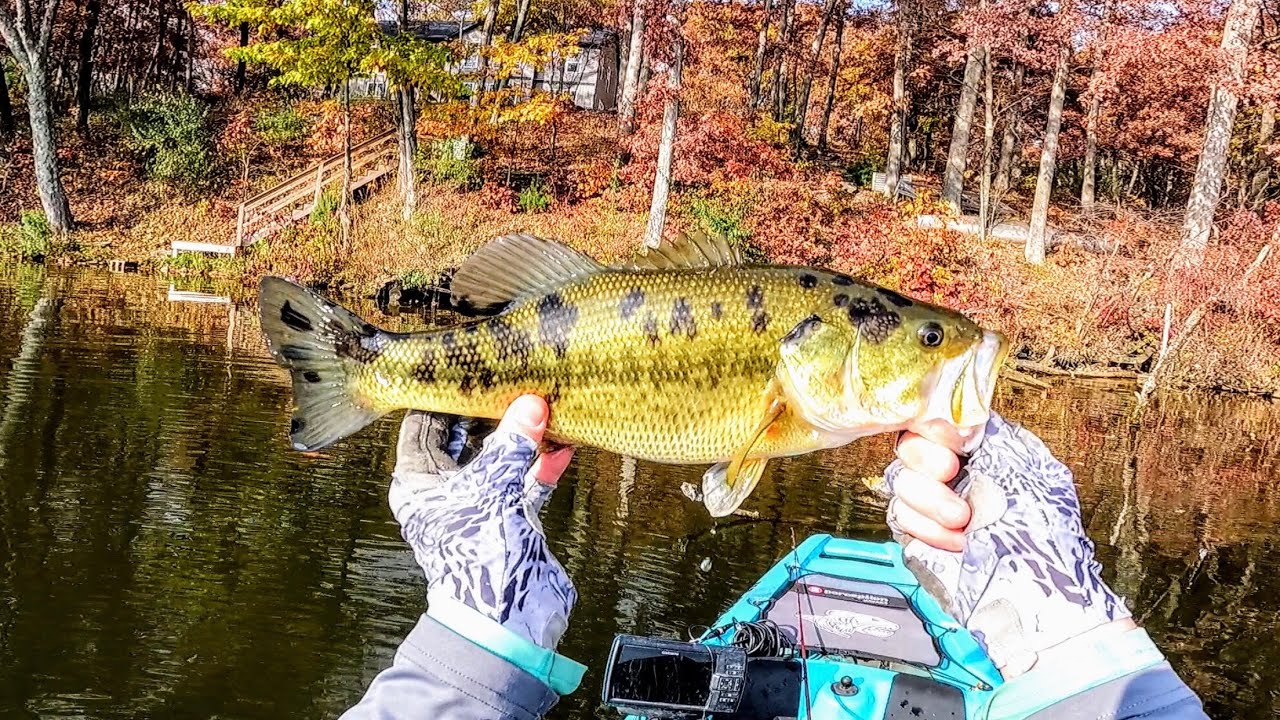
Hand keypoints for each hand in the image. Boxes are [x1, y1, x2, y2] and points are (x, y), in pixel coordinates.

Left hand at [390, 396, 576, 650]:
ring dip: (521, 435)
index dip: (445, 395)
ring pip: (498, 457)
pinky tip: (562, 442)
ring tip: (543, 403)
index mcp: (417, 482)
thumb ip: (513, 443)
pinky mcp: (509, 518)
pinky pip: (524, 481)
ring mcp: (478, 504)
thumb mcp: (493, 487)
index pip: (424, 423)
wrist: (505, 620)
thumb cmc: (477, 556)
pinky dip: (541, 463)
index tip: (469, 367)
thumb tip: (530, 404)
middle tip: (513, 378)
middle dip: (489, 411)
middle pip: (464, 437)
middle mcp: (443, 490)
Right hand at [880, 413, 1131, 676]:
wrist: (1041, 589)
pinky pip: (901, 517)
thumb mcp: (1032, 470)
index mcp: (977, 446)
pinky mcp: (918, 532)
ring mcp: (930, 501)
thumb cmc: (1046, 531)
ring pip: (900, 480)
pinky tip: (955, 541)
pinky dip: (925, 528)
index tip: (956, 436)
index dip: (936, 422)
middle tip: (952, 471)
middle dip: (926, 457)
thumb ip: (996, 438)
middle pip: (908, 444)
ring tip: (962, 519)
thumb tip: (965, 416)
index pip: (937, 415)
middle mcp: (949, 469)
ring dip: (928, 498)